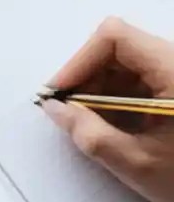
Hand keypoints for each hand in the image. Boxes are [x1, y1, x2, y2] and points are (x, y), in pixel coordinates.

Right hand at [42, 17, 173, 201]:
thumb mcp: (138, 163)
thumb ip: (89, 134)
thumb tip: (55, 109)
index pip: (116, 38)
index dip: (80, 61)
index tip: (62, 93)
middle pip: (121, 48)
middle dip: (89, 77)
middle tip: (70, 111)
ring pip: (131, 64)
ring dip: (103, 89)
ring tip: (92, 124)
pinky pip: (146, 80)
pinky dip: (123, 99)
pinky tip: (117, 127)